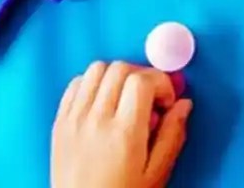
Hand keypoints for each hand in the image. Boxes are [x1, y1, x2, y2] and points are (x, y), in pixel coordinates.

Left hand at [51, 61, 191, 187]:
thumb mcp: (156, 173)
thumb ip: (173, 135)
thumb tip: (184, 104)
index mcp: (124, 134)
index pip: (142, 80)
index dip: (161, 82)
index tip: (166, 99)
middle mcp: (96, 121)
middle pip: (120, 68)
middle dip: (142, 76)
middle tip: (150, 97)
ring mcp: (74, 120)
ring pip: (97, 69)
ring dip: (117, 76)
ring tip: (127, 98)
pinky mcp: (60, 123)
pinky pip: (75, 84)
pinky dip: (93, 84)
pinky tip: (104, 102)